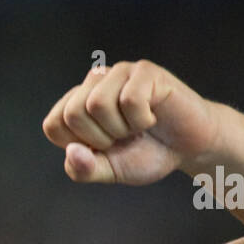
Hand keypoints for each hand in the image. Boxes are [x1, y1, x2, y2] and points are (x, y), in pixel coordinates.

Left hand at [41, 60, 221, 184]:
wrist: (189, 148)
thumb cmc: (147, 154)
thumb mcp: (109, 171)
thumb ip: (84, 169)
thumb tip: (72, 151)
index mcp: (78, 104)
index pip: (53, 124)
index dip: (78, 146)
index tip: (103, 148)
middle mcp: (94, 83)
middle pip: (73, 113)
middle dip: (100, 138)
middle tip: (123, 137)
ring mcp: (119, 73)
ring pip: (97, 104)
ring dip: (121, 128)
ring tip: (137, 127)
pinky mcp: (145, 71)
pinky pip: (129, 99)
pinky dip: (142, 120)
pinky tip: (152, 118)